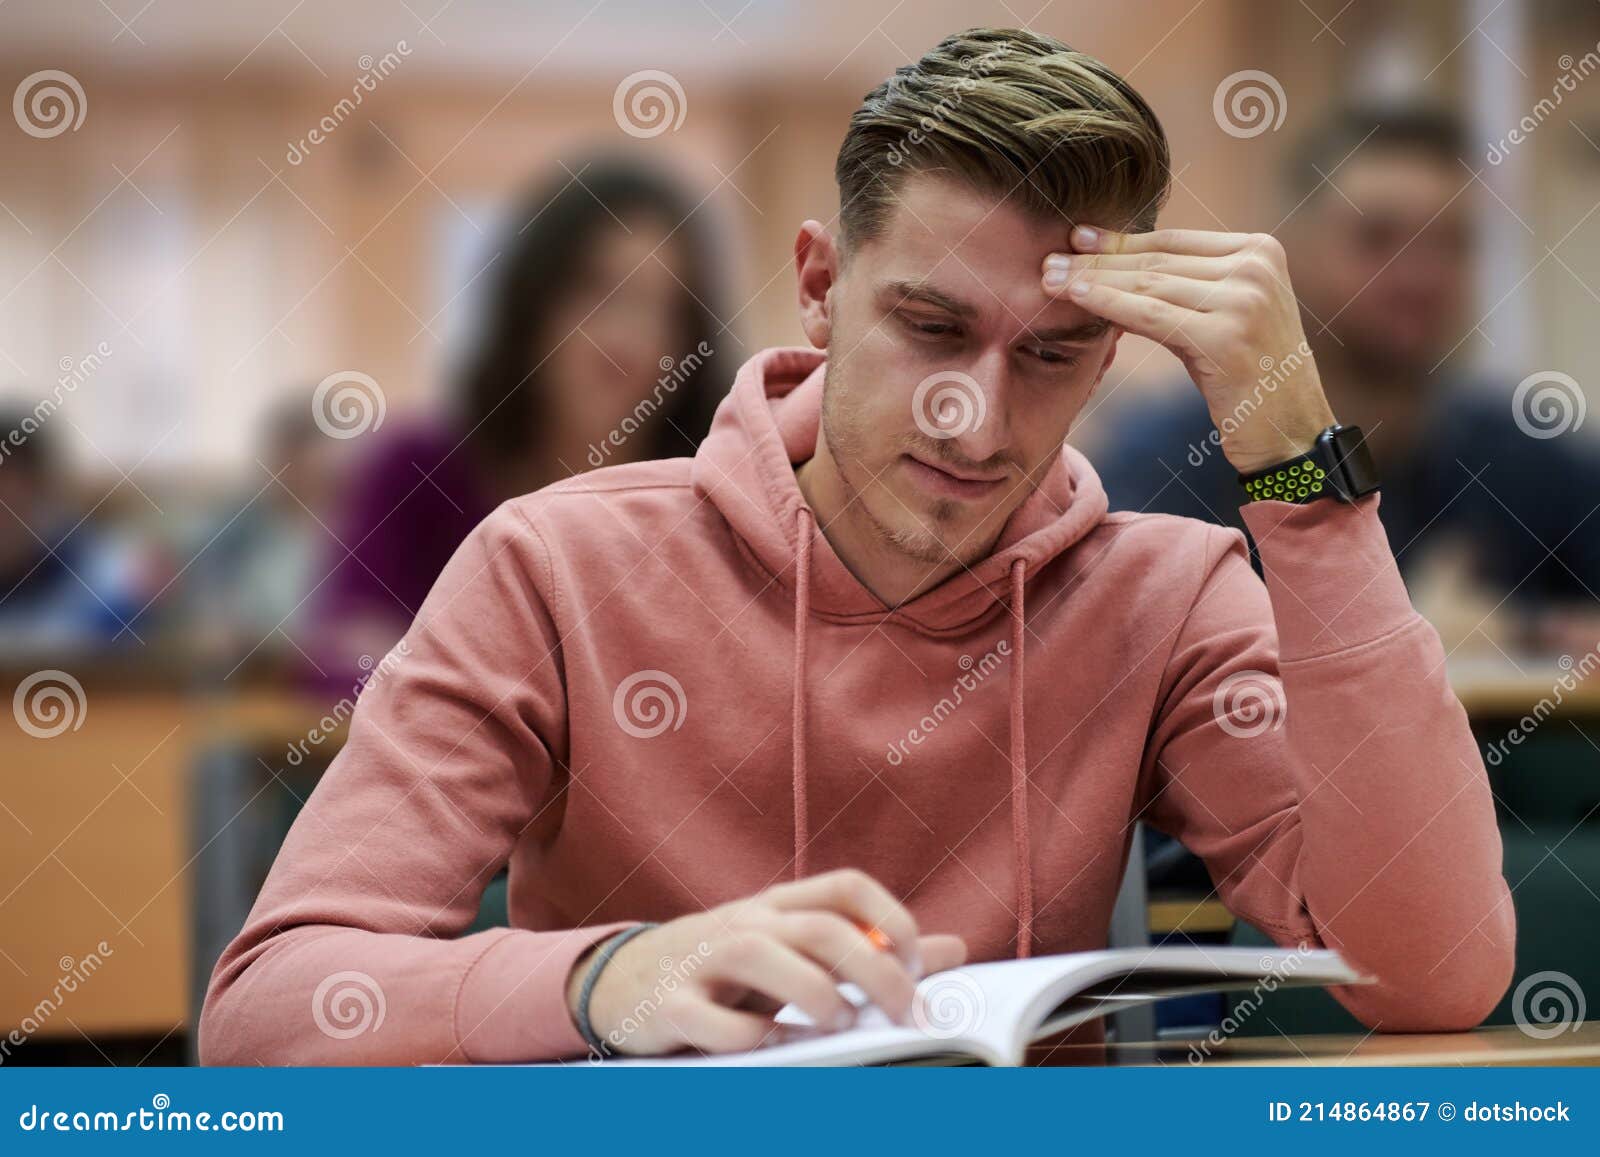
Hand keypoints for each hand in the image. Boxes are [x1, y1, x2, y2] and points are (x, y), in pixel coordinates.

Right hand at [565, 868, 966, 1056]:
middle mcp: (745, 923)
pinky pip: (708, 1017)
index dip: (891, 919)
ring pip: (760, 956)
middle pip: (818, 927)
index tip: (915, 964)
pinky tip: (771, 1046)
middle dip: (873, 971)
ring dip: (812, 994)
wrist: (624, 981)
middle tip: (902, 1013)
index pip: (845, 886)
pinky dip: (746, 1035)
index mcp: (779, 905)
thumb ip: (870, 951)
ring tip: (836, 1022)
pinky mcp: (669, 1004)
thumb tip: (954, 949)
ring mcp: (701, 961)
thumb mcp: (795, 951)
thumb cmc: (729, 969)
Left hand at [1043, 225, 1336, 473]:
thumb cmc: (1251, 380)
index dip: (1120, 240)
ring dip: (1092, 280)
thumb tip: (1118, 267)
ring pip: (1149, 284)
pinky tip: (1075, 298)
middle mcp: (1256, 267)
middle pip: (1158, 259)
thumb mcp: (1226, 317)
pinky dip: (1108, 304)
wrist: (1291, 433)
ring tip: (1049, 278)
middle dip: (1097, 259)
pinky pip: (1151, 315)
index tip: (1077, 237)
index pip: (1174, 241)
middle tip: (1048, 258)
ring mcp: (1245, 300)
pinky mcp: (1226, 337)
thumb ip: (1190, 287)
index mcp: (1260, 250)